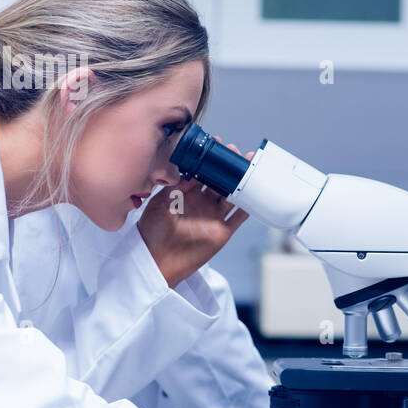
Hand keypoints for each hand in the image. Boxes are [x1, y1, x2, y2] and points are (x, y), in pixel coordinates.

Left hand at [137, 143, 251, 286]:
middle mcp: (202, 204)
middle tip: (236, 154)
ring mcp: (213, 217)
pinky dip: (249, 207)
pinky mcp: (222, 232)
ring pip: (232, 195)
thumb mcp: (159, 203)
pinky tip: (256, 194)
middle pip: (221, 181)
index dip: (211, 159)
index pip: (203, 172)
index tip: (217, 146)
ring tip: (249, 168)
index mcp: (186, 194)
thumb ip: (175, 186)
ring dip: (242, 182)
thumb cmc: (151, 232)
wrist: (155, 261)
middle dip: (229, 167)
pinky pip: (239, 217)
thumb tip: (191, 170)